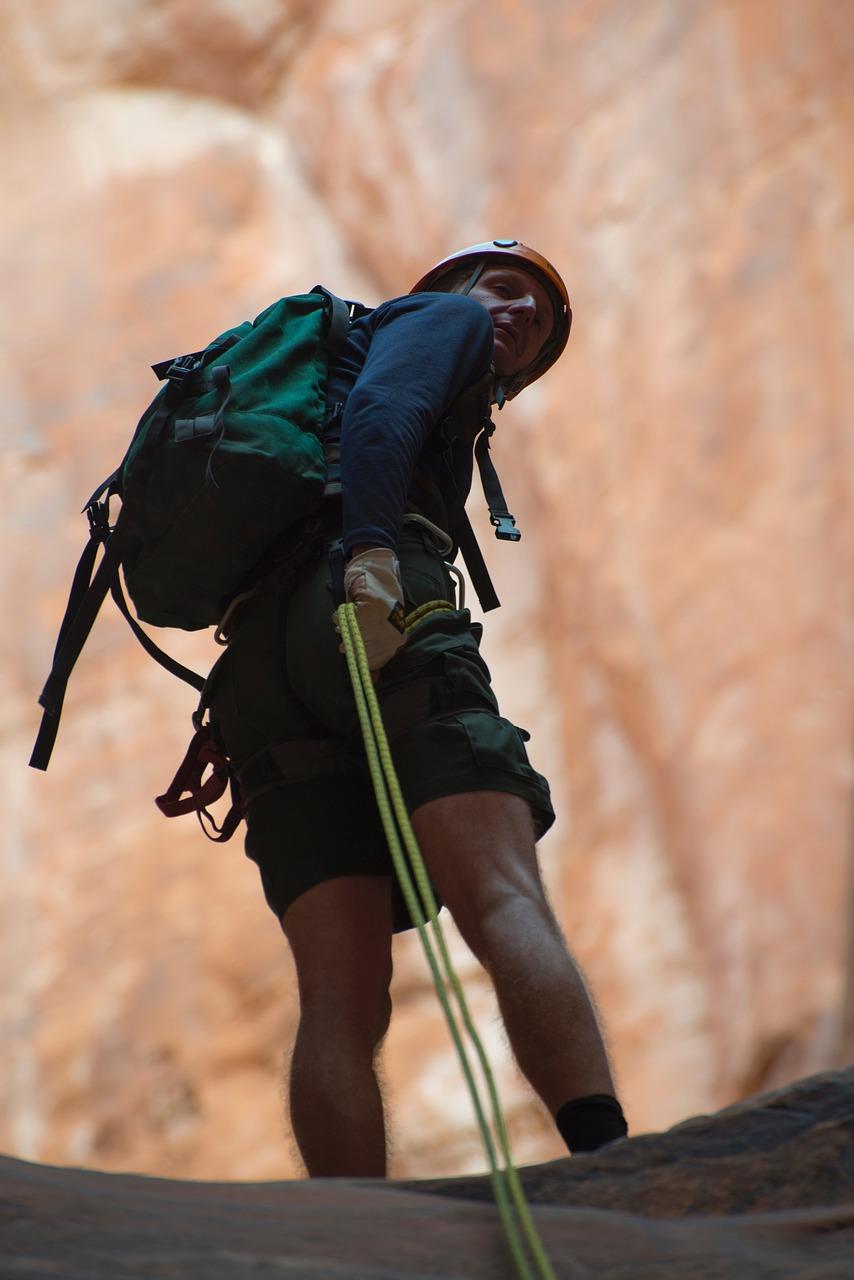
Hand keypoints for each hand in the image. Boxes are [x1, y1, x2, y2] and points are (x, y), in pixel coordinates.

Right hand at [342, 547, 406, 674]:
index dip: (359, 659)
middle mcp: (393, 631)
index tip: (351, 655)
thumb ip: (377, 655)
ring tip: (343, 623)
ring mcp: (383, 619)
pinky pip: (350, 620)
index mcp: (397, 640)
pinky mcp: (372, 606)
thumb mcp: (380, 629)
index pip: (375, 661)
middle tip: (345, 635)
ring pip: (354, 636)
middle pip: (362, 651)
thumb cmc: (378, 603)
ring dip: (344, 630)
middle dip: (349, 644)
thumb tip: (372, 680)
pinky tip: (342, 614)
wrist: (380, 570)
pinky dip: (341, 618)